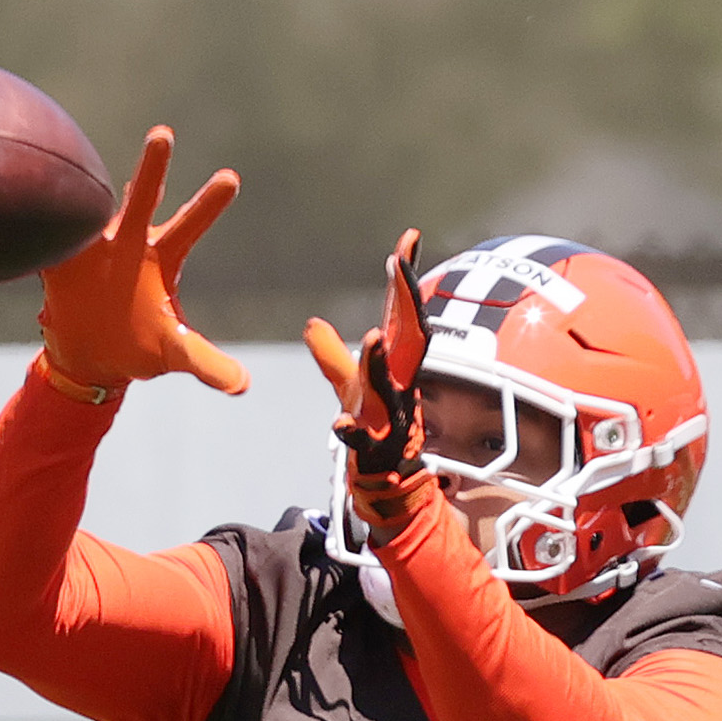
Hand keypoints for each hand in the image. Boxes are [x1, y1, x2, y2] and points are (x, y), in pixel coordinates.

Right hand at [38, 126, 246, 399]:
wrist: (87, 354)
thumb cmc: (136, 345)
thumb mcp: (172, 353)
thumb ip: (205, 362)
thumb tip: (244, 386)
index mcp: (162, 258)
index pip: (190, 226)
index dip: (208, 205)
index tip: (231, 178)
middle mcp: (129, 241)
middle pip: (143, 200)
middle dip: (152, 169)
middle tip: (164, 134)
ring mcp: (92, 247)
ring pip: (94, 211)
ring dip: (89, 192)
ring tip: (83, 171)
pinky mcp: (60, 259)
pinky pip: (54, 236)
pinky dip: (45, 224)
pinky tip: (35, 202)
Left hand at [304, 230, 430, 526]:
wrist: (388, 483)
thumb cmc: (374, 430)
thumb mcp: (350, 388)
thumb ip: (332, 356)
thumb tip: (311, 325)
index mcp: (397, 367)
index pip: (403, 314)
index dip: (406, 277)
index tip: (409, 238)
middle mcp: (401, 386)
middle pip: (410, 339)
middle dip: (408, 303)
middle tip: (400, 266)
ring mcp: (391, 419)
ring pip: (389, 387)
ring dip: (379, 363)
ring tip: (371, 337)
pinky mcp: (376, 451)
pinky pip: (363, 440)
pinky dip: (351, 431)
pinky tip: (339, 423)